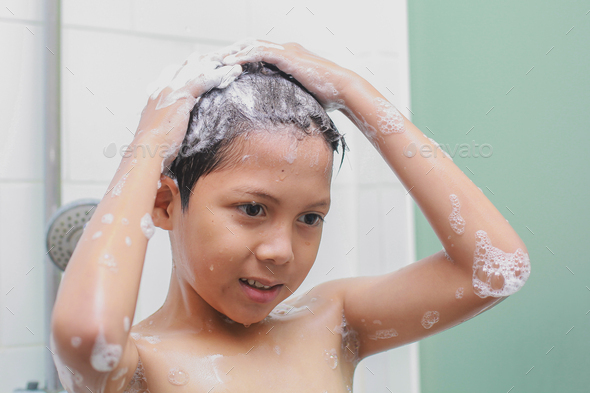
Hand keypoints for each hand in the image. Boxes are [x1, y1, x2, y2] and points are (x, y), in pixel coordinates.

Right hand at [135, 39, 261, 167]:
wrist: (147, 150)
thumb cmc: (154, 147)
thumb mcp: (160, 131)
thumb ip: (167, 123)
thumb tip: (174, 130)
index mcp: (156, 95)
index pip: (173, 72)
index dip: (189, 67)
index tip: (202, 63)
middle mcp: (162, 88)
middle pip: (187, 66)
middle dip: (205, 60)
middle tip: (221, 56)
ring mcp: (171, 89)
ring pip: (197, 70)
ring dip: (217, 64)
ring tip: (232, 60)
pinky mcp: (181, 96)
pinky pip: (204, 80)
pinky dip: (220, 75)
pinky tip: (233, 73)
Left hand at [221, 39, 355, 111]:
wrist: (342, 89)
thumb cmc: (327, 95)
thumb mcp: (301, 94)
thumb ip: (288, 95)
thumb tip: (280, 111)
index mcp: (288, 57)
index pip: (259, 52)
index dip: (242, 57)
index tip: (225, 66)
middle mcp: (286, 50)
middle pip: (252, 45)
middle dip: (232, 51)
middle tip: (214, 60)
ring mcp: (287, 51)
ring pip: (252, 45)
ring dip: (233, 52)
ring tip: (216, 60)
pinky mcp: (288, 56)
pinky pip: (260, 52)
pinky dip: (244, 56)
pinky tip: (230, 62)